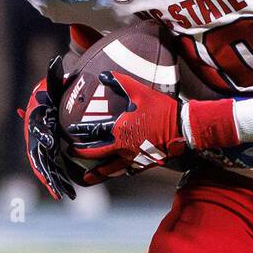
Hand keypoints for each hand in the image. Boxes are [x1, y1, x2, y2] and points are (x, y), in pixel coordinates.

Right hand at [19, 56, 79, 200]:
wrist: (48, 98)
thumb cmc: (50, 90)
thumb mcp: (53, 82)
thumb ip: (57, 76)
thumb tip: (61, 65)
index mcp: (36, 123)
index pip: (38, 136)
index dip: (44, 144)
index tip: (52, 150)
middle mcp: (35, 139)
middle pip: (41, 161)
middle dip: (50, 176)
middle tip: (60, 191)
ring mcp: (40, 148)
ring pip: (46, 169)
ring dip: (56, 183)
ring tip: (67, 197)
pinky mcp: (48, 153)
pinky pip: (52, 169)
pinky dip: (59, 180)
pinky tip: (68, 194)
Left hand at [65, 70, 185, 165]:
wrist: (183, 129)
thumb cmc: (162, 110)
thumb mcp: (140, 92)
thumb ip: (120, 82)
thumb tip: (103, 74)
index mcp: (120, 130)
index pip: (93, 132)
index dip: (79, 132)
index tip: (69, 132)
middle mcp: (123, 147)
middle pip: (96, 154)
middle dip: (81, 154)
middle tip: (71, 153)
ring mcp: (133, 158)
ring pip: (110, 169)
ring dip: (96, 174)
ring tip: (87, 178)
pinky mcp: (143, 164)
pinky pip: (125, 171)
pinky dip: (116, 174)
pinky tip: (112, 175)